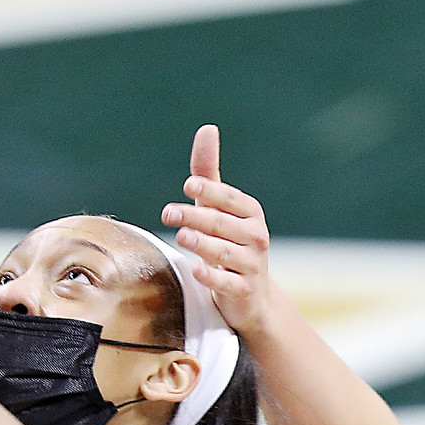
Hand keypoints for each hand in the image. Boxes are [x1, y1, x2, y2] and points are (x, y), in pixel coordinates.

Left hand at [160, 125, 281, 335]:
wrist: (251, 297)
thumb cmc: (230, 242)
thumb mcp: (220, 208)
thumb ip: (209, 173)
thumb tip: (207, 128)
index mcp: (250, 213)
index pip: (230, 198)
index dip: (210, 191)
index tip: (188, 186)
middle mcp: (256, 236)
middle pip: (222, 224)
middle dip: (196, 217)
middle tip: (169, 213)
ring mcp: (251, 264)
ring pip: (224, 252)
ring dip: (202, 243)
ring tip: (181, 236)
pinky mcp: (243, 290)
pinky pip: (227, 283)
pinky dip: (212, 277)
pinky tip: (197, 270)